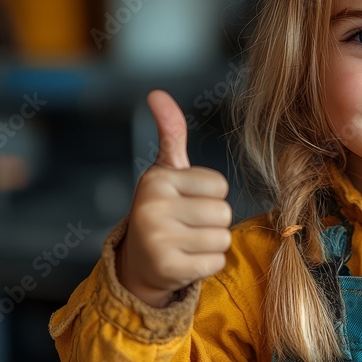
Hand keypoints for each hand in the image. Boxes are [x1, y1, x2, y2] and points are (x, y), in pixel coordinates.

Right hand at [116, 89, 231, 307]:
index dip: (211, 196)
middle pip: (223, 212)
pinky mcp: (167, 268)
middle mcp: (151, 206)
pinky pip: (215, 262)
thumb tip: (156, 94)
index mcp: (157, 179)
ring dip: (211, 244)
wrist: (138, 262)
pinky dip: (207, 264)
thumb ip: (171, 133)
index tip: (186, 202)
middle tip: (187, 226)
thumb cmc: (163, 209)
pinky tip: (185, 260)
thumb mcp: (166, 171)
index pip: (220, 186)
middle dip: (212, 221)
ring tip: (186, 242)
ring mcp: (157, 239)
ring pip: (221, 238)